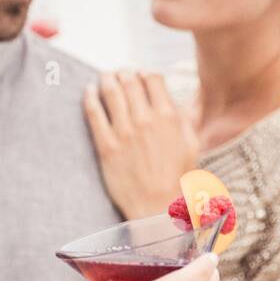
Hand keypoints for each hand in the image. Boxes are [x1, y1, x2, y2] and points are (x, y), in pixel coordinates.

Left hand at [83, 70, 198, 218]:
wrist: (158, 207)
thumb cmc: (177, 179)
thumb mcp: (191, 144)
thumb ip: (183, 120)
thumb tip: (172, 101)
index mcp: (169, 117)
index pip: (153, 79)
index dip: (144, 73)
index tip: (139, 75)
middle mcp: (146, 120)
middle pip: (130, 81)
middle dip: (124, 73)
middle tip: (119, 74)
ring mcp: (124, 132)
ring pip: (111, 92)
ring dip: (106, 79)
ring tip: (103, 77)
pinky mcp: (106, 145)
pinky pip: (94, 113)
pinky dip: (90, 97)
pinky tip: (88, 90)